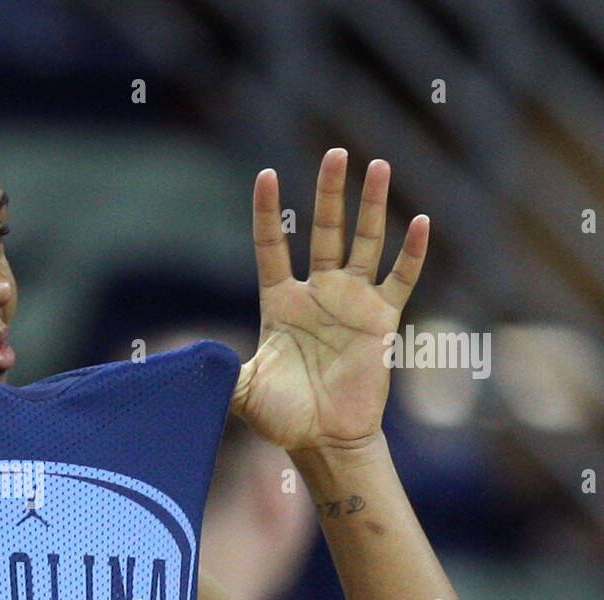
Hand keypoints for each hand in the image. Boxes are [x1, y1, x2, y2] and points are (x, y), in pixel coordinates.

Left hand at [231, 149, 428, 451]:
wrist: (324, 441)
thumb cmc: (281, 417)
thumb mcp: (242, 390)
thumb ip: (218, 370)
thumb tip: (184, 358)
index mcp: (279, 303)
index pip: (272, 245)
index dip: (267, 211)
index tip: (265, 174)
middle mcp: (317, 294)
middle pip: (324, 231)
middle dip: (330, 193)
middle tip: (336, 154)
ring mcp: (352, 303)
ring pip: (365, 243)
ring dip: (373, 207)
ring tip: (378, 166)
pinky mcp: (382, 320)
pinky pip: (400, 279)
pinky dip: (410, 253)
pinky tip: (418, 223)